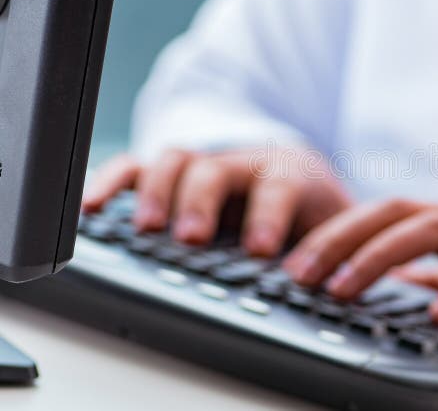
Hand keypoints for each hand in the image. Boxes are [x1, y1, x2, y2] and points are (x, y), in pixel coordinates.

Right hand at [81, 147, 350, 254]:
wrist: (296, 172)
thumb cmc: (313, 206)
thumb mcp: (332, 224)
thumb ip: (330, 246)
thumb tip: (332, 283)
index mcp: (287, 175)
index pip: (277, 186)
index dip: (267, 216)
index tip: (260, 250)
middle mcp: (241, 165)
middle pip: (215, 171)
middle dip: (200, 203)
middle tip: (192, 239)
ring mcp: (204, 167)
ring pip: (175, 162)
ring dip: (157, 192)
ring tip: (146, 228)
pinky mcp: (173, 175)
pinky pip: (137, 168)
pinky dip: (113, 182)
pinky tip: (96, 208)